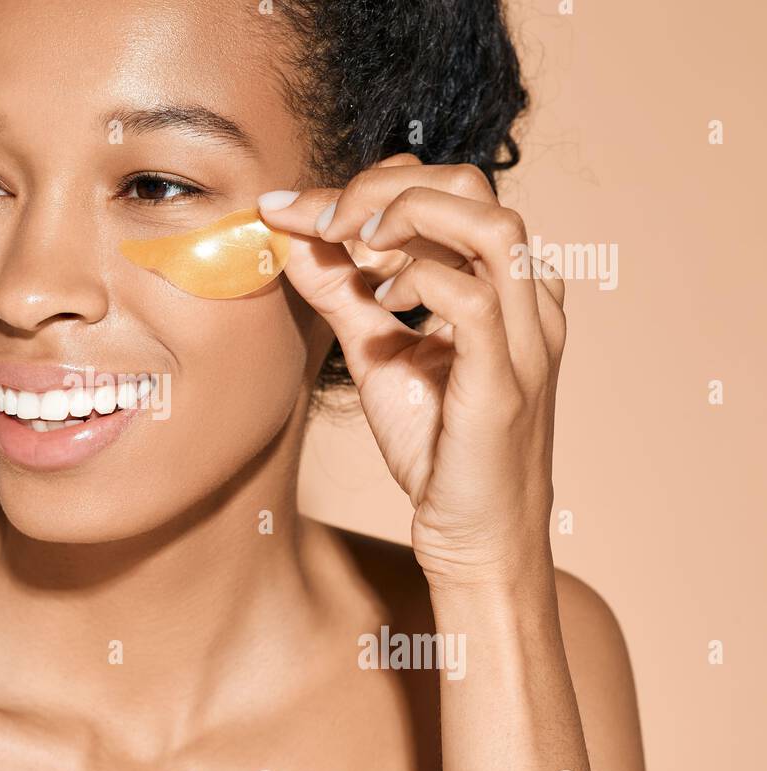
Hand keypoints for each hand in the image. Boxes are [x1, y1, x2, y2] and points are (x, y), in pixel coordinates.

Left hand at [259, 154, 566, 587]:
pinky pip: (474, 296)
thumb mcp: (377, 353)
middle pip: (472, 186)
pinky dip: (418, 280)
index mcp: (502, 283)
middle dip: (384, 186)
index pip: (446, 192)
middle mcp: (526, 296)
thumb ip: (344, 293)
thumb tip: (294, 239)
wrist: (476, 536)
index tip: (292, 207)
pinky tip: (381, 300)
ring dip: (407, 217)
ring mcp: (527, 334)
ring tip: (355, 245)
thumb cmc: (438, 449)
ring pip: (490, 225)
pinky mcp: (507, 377)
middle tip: (322, 220)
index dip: (368, 185)